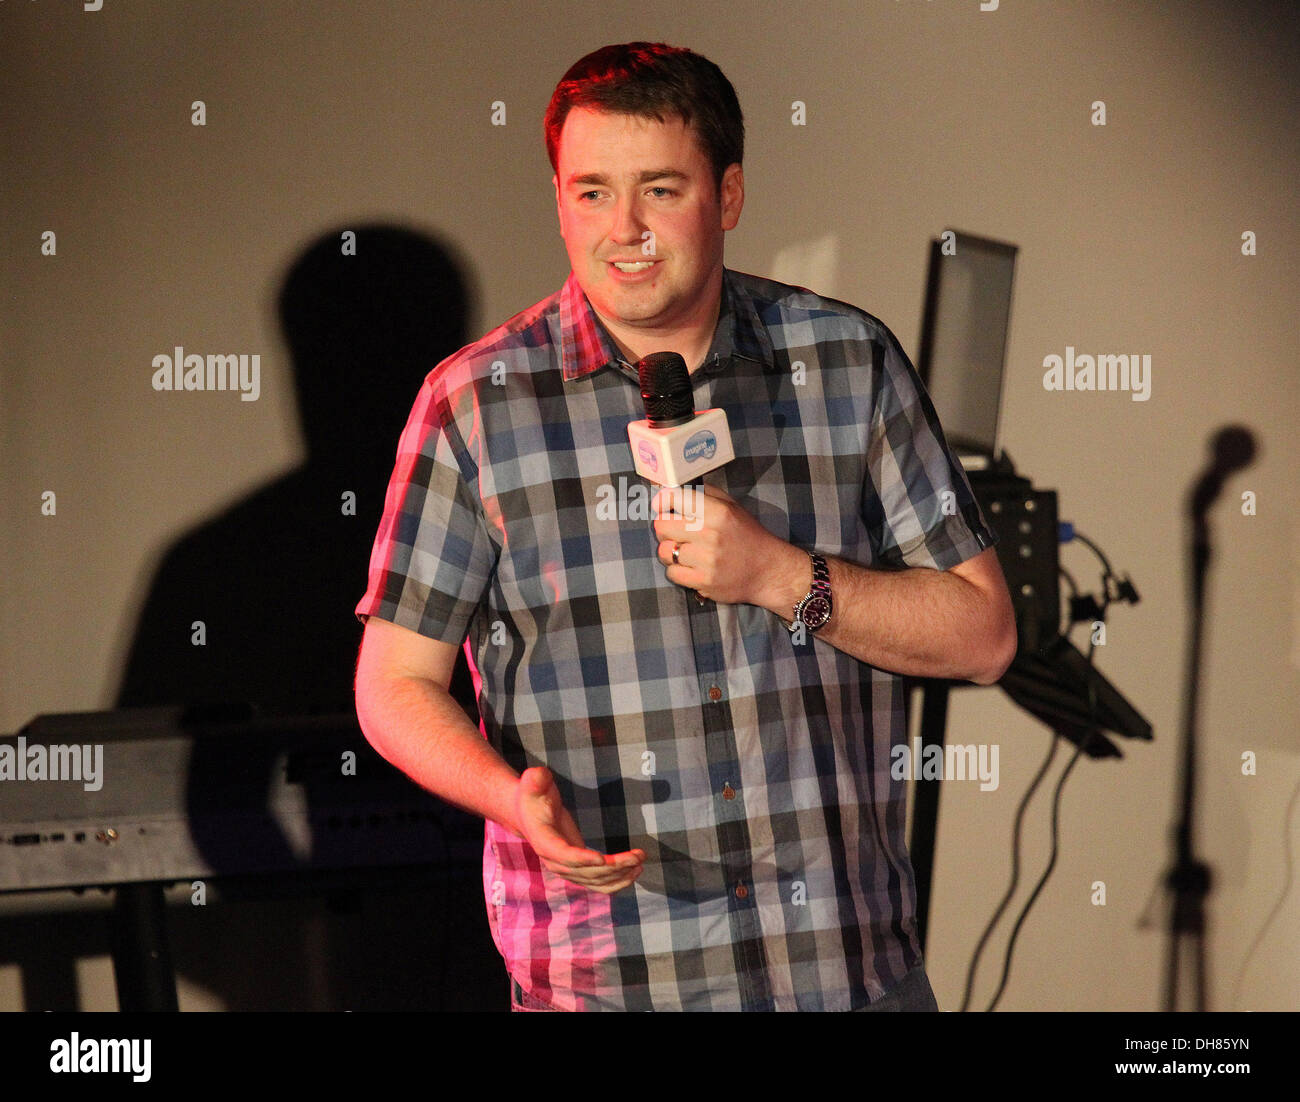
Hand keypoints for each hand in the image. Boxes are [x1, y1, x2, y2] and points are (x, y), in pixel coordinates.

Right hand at [513, 766, 644, 893]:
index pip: (563, 855)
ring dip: (619, 875)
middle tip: (637, 856)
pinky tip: (633, 873)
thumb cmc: (532, 797)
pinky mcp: (577, 869)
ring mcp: (567, 869)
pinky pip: (597, 883)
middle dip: (614, 866)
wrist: (527, 814)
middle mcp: (555, 861)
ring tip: (639, 863)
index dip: (582, 859)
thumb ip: (535, 779)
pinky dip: (616, 881)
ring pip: (595, 881)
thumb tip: (539, 775)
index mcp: (544, 842)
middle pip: (586, 872)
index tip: (602, 858)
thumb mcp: (532, 784)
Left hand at [652, 483, 794, 606]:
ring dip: (670, 551)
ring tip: (683, 551)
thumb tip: (670, 489)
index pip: (674, 498)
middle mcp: (711, 534)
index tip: (662, 506)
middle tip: (674, 531)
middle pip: (662, 525)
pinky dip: (677, 570)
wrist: (767, 570)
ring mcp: (707, 560)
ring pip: (664, 551)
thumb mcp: (731, 506)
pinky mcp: (704, 581)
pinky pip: (671, 572)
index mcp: (718, 511)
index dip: (662, 502)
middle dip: (665, 527)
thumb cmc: (746, 535)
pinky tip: (690, 567)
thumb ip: (703, 494)